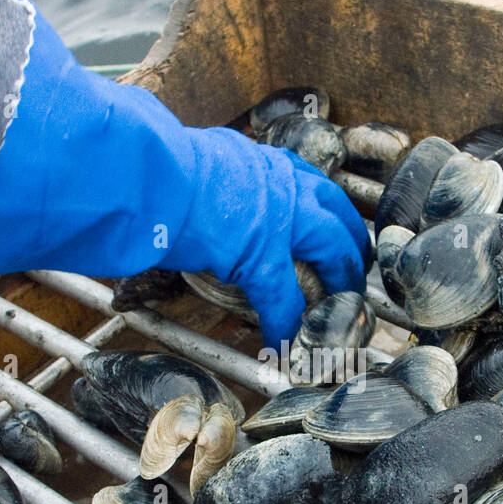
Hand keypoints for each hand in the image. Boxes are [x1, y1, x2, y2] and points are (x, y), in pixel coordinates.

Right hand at [159, 128, 369, 346]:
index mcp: (267, 163)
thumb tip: (204, 189)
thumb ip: (220, 176)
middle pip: (339, 216)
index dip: (326, 211)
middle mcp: (285, 185)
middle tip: (354, 268)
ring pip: (334, 251)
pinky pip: (285, 301)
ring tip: (339, 309)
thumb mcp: (202, 159)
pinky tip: (281, 344)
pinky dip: (285, 325)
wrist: (149, 176)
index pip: (311, 186)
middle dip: (353, 245)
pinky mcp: (262, 258)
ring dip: (341, 282)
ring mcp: (281, 221)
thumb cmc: (158, 167)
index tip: (330, 227)